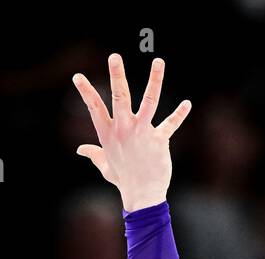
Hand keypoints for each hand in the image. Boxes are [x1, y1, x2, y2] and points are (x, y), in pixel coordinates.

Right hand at [72, 54, 191, 211]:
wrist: (142, 196)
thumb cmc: (124, 180)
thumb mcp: (105, 166)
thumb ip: (94, 154)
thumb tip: (80, 149)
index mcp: (109, 133)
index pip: (94, 107)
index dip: (85, 91)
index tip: (77, 76)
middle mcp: (124, 129)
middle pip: (119, 97)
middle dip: (117, 75)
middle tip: (115, 57)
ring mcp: (142, 133)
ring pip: (149, 101)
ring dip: (155, 80)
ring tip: (158, 61)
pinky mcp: (159, 140)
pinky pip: (171, 124)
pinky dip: (180, 114)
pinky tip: (187, 104)